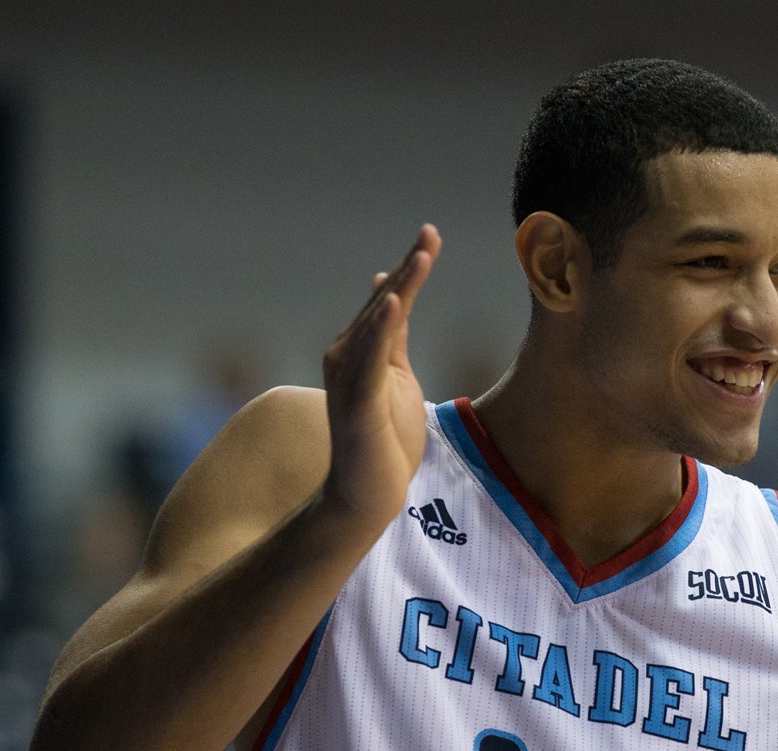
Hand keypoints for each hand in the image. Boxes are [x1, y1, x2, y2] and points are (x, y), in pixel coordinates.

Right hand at [320, 224, 442, 530]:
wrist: (370, 491)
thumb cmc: (386, 440)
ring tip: (421, 255)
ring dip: (401, 286)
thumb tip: (395, 299)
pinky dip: (380, 328)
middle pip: (384, 302)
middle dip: (409, 268)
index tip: (430, 237)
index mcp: (360, 349)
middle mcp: (346, 355)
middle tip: (431, 233)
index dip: (410, 269)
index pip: (390, 301)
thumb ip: (393, 341)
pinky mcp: (356, 399)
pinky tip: (395, 302)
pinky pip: (370, 358)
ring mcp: (348, 375)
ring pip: (379, 322)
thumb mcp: (396, 378)